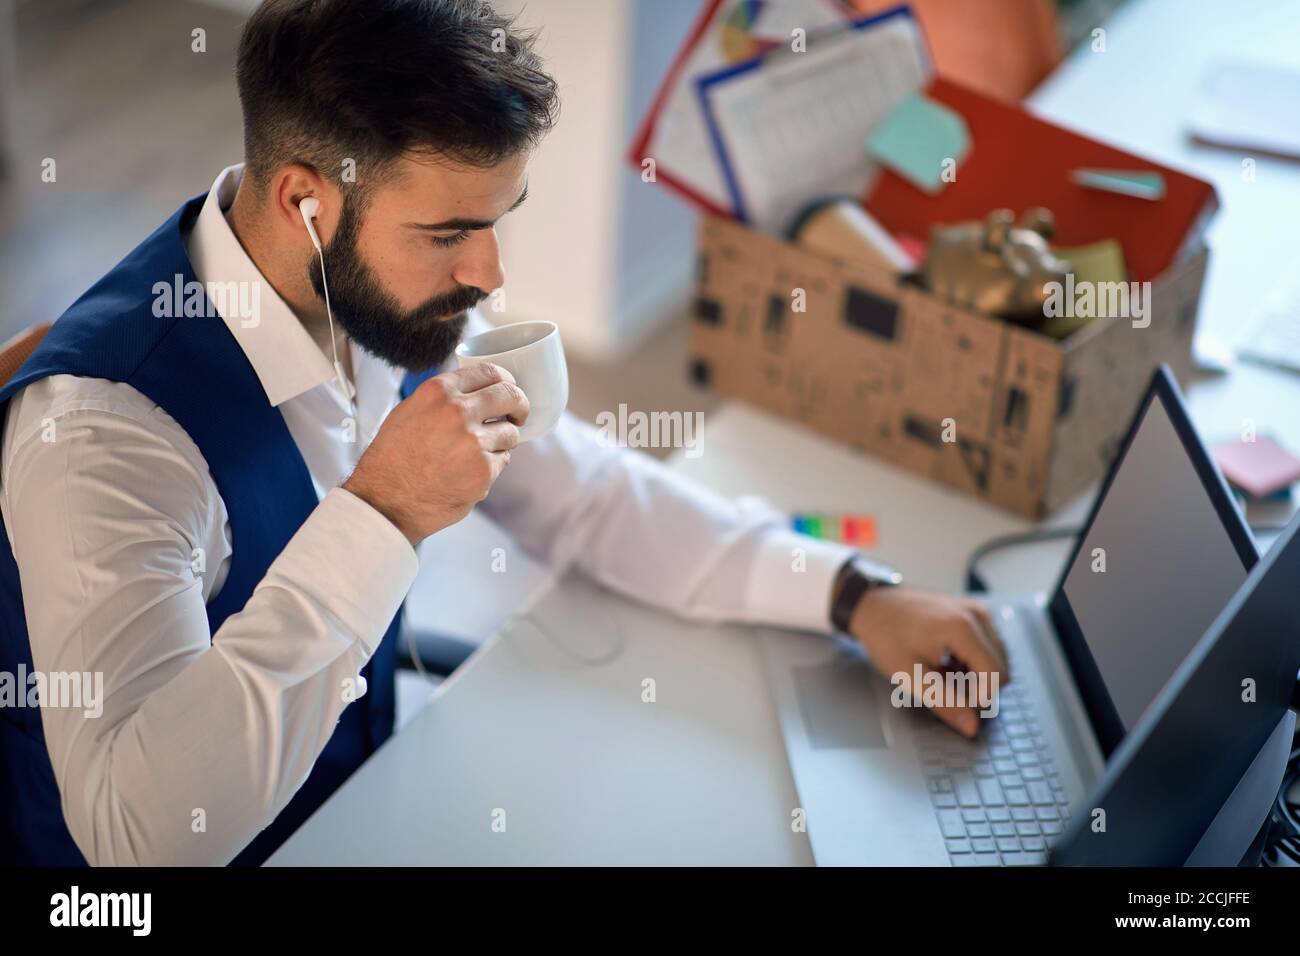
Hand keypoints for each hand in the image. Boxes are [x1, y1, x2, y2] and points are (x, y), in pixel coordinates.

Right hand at [343, 363, 528, 545]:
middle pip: (510, 396)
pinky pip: (502, 461)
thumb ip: (444, 398)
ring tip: (477, 454)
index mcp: (439, 392)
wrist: (385, 500)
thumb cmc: (392, 459)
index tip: (509, 389)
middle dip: (519, 406)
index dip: (506, 381)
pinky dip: (492, 466)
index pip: (489, 372)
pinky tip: (468, 472)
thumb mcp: (409, 411)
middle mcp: (458, 412)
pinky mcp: (483, 471)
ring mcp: (473, 442)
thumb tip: (475, 390)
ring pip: (510, 433)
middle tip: (518, 415)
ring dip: (502, 442)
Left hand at [847, 587, 1009, 738]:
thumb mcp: (910, 675)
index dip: (979, 699)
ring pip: (997, 658)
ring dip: (976, 674)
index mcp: (963, 628)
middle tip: (944, 688)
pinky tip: (948, 662)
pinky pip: (989, 645)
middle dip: (977, 687)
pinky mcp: (974, 611)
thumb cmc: (886, 636)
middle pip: (1001, 668)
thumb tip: (972, 728)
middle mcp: (977, 615)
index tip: (954, 703)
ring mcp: (977, 611)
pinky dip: (974, 660)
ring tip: (943, 673)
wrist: (874, 605)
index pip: (996, 676)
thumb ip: (945, 702)